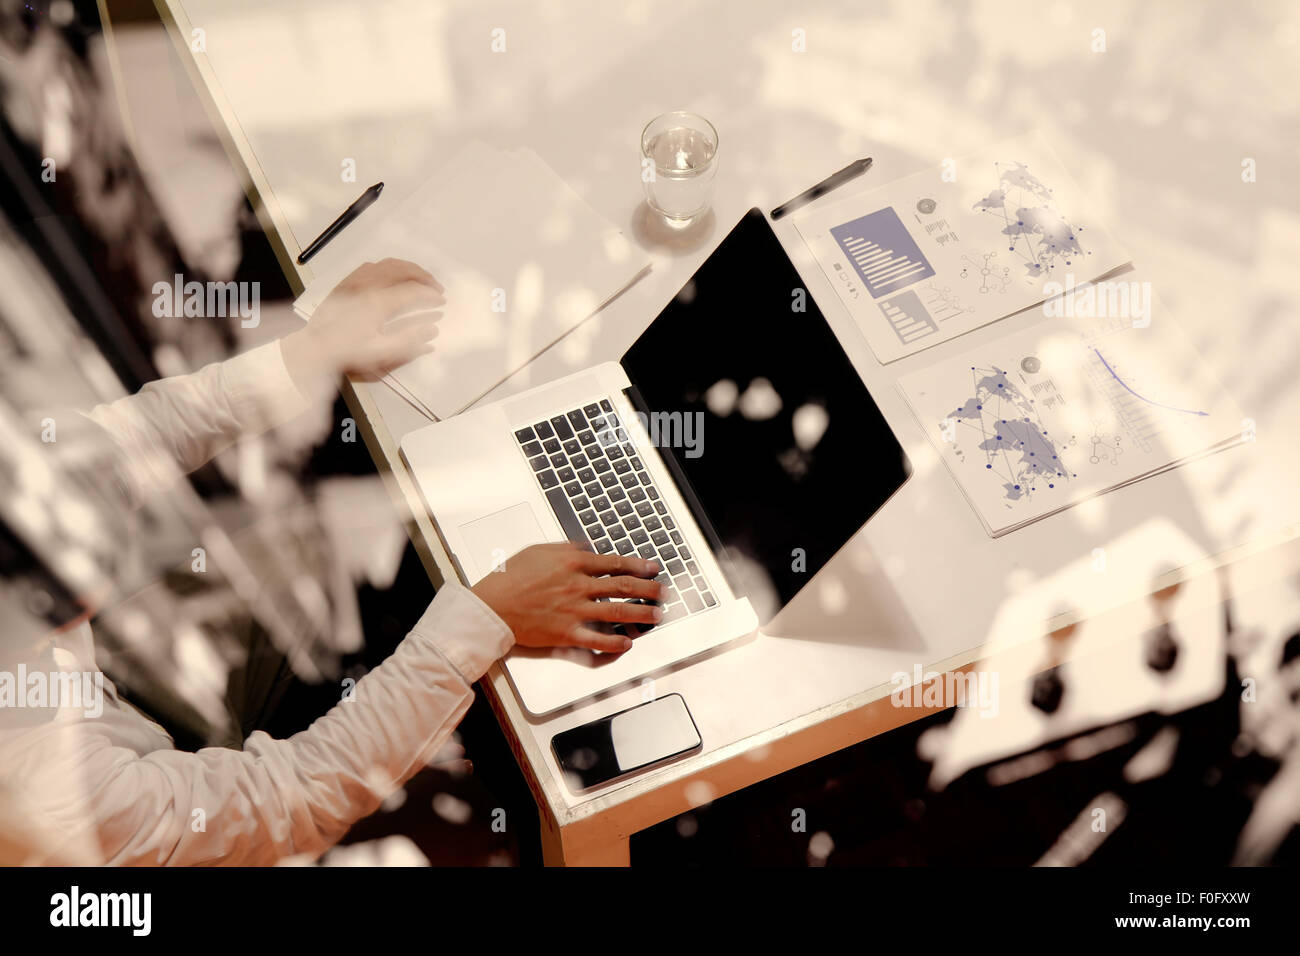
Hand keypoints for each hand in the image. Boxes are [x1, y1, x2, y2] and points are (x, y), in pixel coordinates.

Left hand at [282, 258, 444, 395]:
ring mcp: (356, 282)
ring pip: (389, 264)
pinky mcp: (347, 283)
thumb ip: (409, 341)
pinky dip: (388, 267)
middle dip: (424, 277)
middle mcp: (369, 286)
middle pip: (404, 270)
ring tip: (419, 278)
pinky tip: (392, 275)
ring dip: (408, 269)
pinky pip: (372, 266)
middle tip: (436, 288)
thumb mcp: (381, 353)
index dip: (431, 295)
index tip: (441, 301)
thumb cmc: (346, 352)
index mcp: (379, 303)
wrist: (315, 347)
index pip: (414, 291)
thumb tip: (432, 330)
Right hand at [472, 544, 665, 653]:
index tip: (652, 568)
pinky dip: (615, 643)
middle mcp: (577, 586)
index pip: (614, 563)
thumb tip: (587, 546)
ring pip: (617, 612)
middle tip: (662, 592)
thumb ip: (566, 547)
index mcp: (572, 563)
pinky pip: (597, 640)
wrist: (491, 605)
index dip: (637, 566)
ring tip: (656, 615)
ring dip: (641, 614)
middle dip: (648, 589)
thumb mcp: (538, 550)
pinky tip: (628, 643)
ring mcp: (574, 611)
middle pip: (622, 586)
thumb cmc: (509, 577)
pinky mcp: (566, 633)